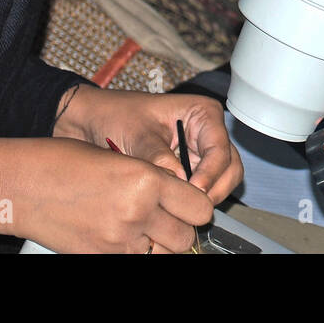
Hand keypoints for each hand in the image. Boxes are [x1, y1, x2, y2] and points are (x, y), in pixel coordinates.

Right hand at [0, 136, 215, 253]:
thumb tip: (178, 195)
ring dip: (160, 242)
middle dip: (181, 228)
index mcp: (146, 180)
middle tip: (169, 217)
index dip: (198, 206)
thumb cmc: (62, 161)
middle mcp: (136, 213)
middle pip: (186, 237)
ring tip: (145, 226)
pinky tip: (122, 235)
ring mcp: (117, 241)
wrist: (19, 184)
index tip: (191, 202)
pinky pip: (135, 260)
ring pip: (163, 253)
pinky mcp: (99, 257)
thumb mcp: (120, 159)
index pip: (200, 207)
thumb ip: (153, 180)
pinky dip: (135, 250)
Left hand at [54, 88, 242, 205]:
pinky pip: (203, 187)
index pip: (219, 148)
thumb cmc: (116, 116)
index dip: (210, 173)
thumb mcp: (137, 134)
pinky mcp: (190, 168)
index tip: (194, 192)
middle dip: (215, 188)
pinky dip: (194, 198)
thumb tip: (179, 183)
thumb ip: (159, 157)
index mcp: (202, 113)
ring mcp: (200, 151)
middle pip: (229, 166)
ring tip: (182, 208)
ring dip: (207, 196)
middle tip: (192, 207)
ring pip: (222, 180)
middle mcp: (207, 132)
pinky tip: (175, 206)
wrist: (94, 123)